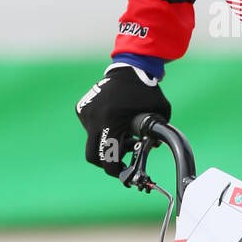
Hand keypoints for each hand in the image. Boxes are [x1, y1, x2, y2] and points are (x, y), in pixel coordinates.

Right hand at [76, 64, 171, 178]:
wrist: (131, 67)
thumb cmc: (148, 92)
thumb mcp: (159, 115)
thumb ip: (157, 135)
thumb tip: (151, 150)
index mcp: (112, 123)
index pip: (108, 159)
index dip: (117, 171)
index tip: (126, 173)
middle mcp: (95, 119)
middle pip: (93, 156)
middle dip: (107, 162)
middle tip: (121, 160)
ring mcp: (86, 113)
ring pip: (93, 141)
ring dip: (107, 142)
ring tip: (125, 133)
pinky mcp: (82, 108)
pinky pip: (90, 127)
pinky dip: (102, 129)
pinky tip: (115, 118)